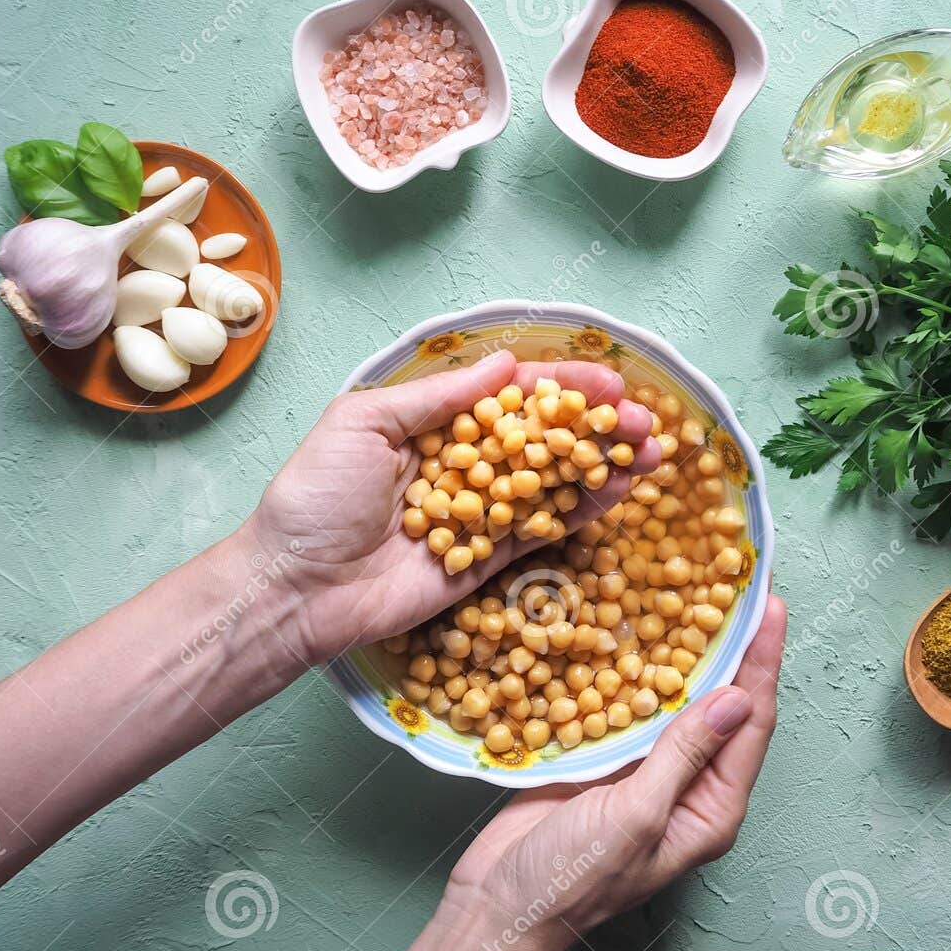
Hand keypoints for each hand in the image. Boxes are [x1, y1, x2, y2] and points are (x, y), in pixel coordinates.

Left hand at [246, 349, 660, 664]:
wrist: (296, 587)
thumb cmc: (314, 497)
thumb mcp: (364, 422)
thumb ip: (438, 397)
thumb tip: (506, 363)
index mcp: (434, 426)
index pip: (512, 399)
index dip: (562, 389)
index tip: (608, 382)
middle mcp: (466, 466)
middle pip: (545, 439)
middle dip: (599, 426)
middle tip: (646, 419)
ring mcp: (482, 513)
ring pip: (557, 482)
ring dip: (607, 464)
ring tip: (655, 449)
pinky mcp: (490, 559)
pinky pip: (547, 529)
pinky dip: (587, 508)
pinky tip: (626, 488)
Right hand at [406, 595, 786, 950]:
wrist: (500, 902)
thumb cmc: (572, 878)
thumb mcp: (636, 816)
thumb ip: (684, 756)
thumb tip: (736, 697)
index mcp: (712, 809)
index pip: (751, 722)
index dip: (762, 661)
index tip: (768, 605)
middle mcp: (688, 786)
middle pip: (720, 703)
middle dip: (730, 645)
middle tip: (737, 584)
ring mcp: (646, 769)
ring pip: (675, 697)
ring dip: (683, 648)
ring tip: (694, 592)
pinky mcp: (606, 757)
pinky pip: (630, 702)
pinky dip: (634, 665)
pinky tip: (633, 627)